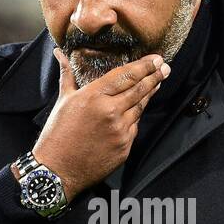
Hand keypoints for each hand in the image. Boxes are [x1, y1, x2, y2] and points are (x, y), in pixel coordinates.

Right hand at [27, 48, 169, 201]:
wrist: (57, 170)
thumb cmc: (57, 134)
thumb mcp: (63, 100)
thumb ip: (67, 74)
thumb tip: (59, 53)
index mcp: (94, 97)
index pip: (126, 75)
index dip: (144, 66)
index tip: (157, 59)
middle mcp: (110, 112)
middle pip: (139, 90)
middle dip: (154, 77)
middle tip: (166, 68)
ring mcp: (120, 131)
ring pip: (140, 108)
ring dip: (149, 95)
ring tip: (157, 83)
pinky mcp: (124, 148)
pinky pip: (134, 127)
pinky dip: (136, 117)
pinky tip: (138, 110)